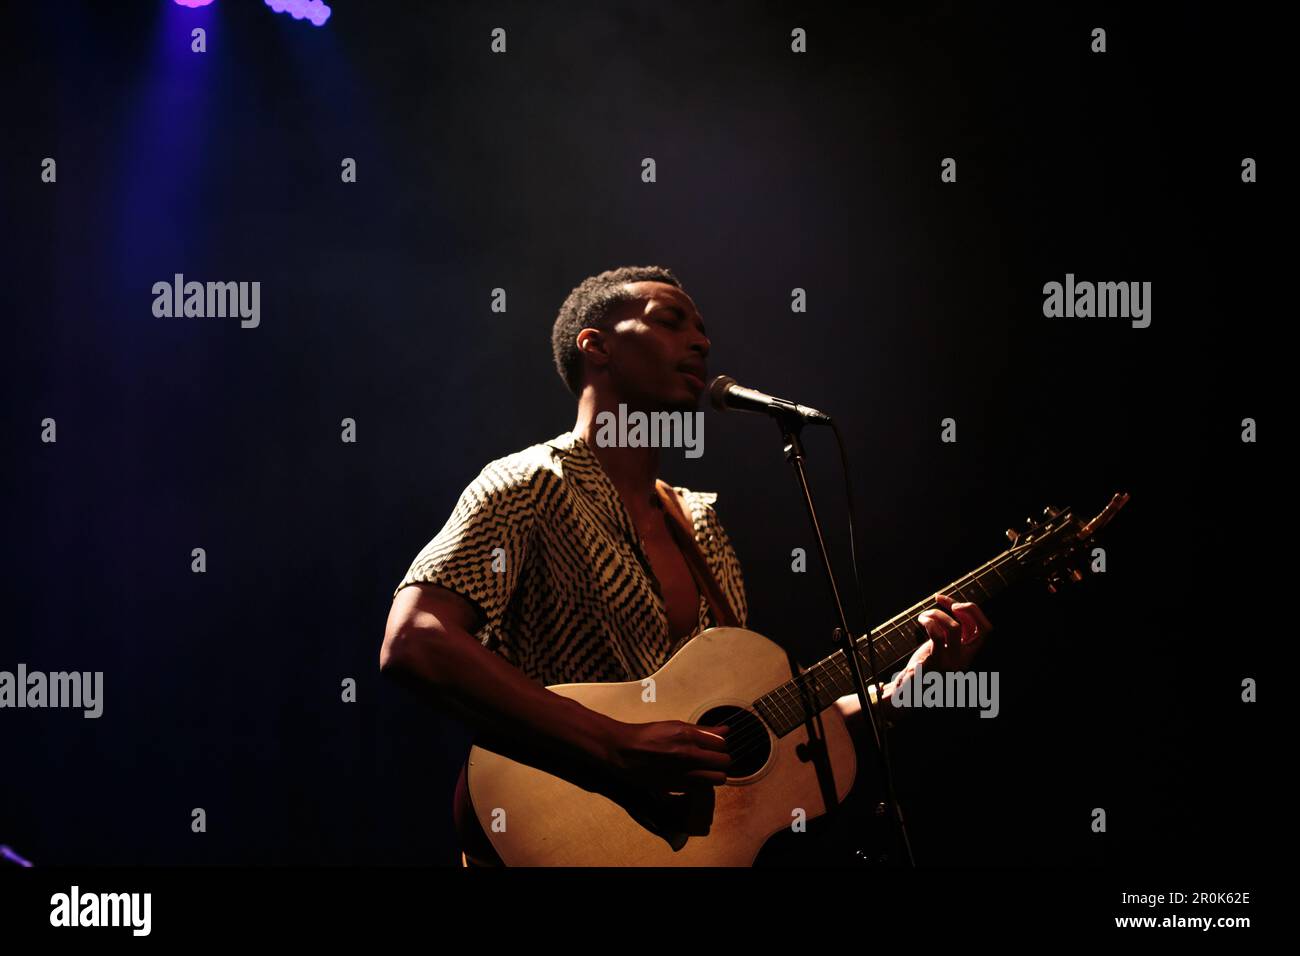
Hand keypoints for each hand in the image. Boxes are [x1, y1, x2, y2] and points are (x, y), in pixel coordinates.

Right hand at [604, 719, 731, 792]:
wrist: (624, 751)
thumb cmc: (648, 735)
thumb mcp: (676, 726)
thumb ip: (703, 730)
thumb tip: (726, 730)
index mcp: (688, 735)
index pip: (722, 743)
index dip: (719, 746)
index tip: (713, 748)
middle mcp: (689, 754)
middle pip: (724, 761)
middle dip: (720, 761)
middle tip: (711, 760)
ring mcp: (684, 772)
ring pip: (718, 778)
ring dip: (715, 775)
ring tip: (705, 771)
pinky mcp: (677, 786)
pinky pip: (703, 788)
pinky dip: (702, 784)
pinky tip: (693, 778)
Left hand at [917, 593, 991, 670]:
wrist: (911, 689)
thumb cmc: (926, 664)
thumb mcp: (944, 646)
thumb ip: (951, 632)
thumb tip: (954, 605)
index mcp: (969, 653)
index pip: (985, 629)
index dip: (974, 611)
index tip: (954, 604)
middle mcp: (965, 658)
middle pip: (984, 629)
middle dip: (969, 608)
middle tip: (946, 603)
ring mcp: (952, 661)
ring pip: (955, 627)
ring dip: (938, 614)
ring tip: (925, 615)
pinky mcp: (936, 662)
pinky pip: (937, 635)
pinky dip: (929, 622)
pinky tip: (921, 620)